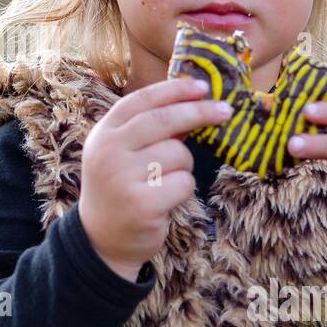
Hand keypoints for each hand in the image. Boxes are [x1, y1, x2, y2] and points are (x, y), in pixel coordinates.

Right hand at [78, 78, 233, 280]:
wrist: (101, 240)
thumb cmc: (121, 188)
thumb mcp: (124, 153)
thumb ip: (151, 129)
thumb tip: (194, 102)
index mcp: (104, 133)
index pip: (141, 100)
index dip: (174, 89)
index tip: (202, 86)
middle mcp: (109, 151)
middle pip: (164, 120)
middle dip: (199, 112)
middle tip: (224, 111)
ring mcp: (123, 177)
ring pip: (179, 154)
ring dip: (184, 166)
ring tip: (164, 181)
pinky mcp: (143, 203)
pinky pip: (184, 183)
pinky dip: (183, 189)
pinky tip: (165, 199)